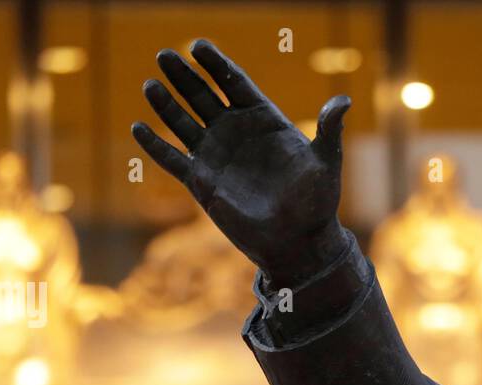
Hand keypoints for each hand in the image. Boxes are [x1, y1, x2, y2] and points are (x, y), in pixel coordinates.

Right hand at [132, 39, 351, 286]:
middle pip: (204, 96)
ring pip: (184, 123)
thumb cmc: (317, 202)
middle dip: (184, 76)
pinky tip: (138, 128)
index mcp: (264, 120)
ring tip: (150, 84)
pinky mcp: (202, 182)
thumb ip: (329, 129)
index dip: (216, 64)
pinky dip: (156, 146)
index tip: (198, 46)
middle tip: (165, 55)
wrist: (299, 241)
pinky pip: (173, 160)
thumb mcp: (326, 163)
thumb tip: (343, 101)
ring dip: (166, 105)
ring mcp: (217, 156)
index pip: (235, 83)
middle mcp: (236, 133)